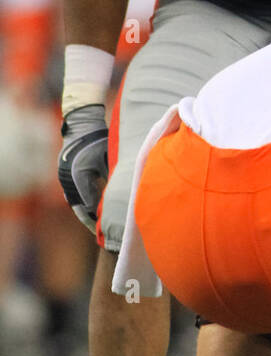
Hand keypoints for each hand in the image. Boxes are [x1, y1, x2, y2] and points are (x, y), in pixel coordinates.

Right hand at [58, 103, 108, 232]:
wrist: (81, 121)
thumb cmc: (98, 138)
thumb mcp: (107, 159)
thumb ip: (112, 178)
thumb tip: (121, 197)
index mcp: (77, 178)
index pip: (87, 207)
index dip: (96, 221)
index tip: (104, 233)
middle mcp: (67, 180)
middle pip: (80, 207)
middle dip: (91, 220)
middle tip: (102, 234)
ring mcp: (64, 177)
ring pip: (76, 201)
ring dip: (87, 212)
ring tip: (98, 224)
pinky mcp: (66, 173)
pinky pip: (75, 193)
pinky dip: (84, 202)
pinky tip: (93, 209)